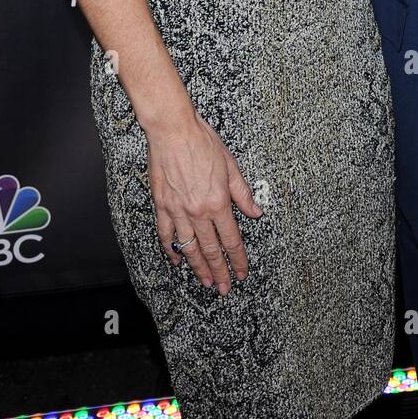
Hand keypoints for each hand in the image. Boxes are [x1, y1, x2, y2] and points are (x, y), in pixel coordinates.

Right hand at [146, 110, 262, 293]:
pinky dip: (171, 249)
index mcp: (218, 202)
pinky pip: (166, 234)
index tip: (242, 272)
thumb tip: (256, 212)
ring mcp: (178, 210)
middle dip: (220, 271)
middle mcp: (198, 211)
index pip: (231, 239)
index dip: (238, 259)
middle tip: (224, 288)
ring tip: (205, 281)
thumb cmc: (202, 142)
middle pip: (211, 249)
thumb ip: (243, 194)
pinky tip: (176, 259)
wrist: (173, 130)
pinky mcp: (161, 205)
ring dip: (197, 267)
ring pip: (189, 247)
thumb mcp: (231, 166)